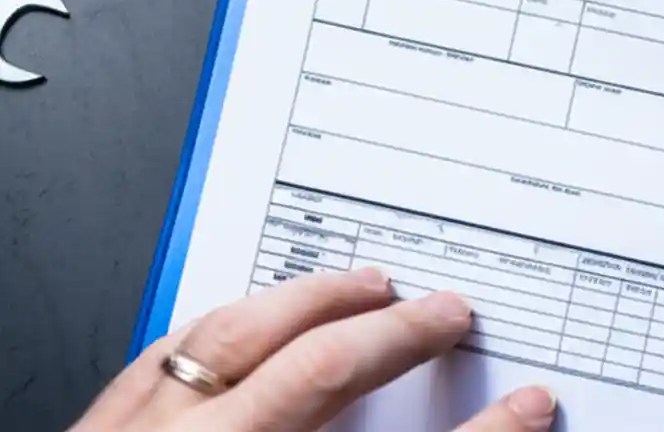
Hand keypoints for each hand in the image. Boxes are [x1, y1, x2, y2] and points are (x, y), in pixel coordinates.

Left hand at [71, 271, 555, 431]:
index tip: (524, 410)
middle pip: (318, 373)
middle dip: (395, 334)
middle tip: (445, 314)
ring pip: (237, 338)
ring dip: (313, 301)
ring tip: (366, 285)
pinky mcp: (101, 430)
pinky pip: (171, 347)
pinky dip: (228, 319)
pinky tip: (254, 309)